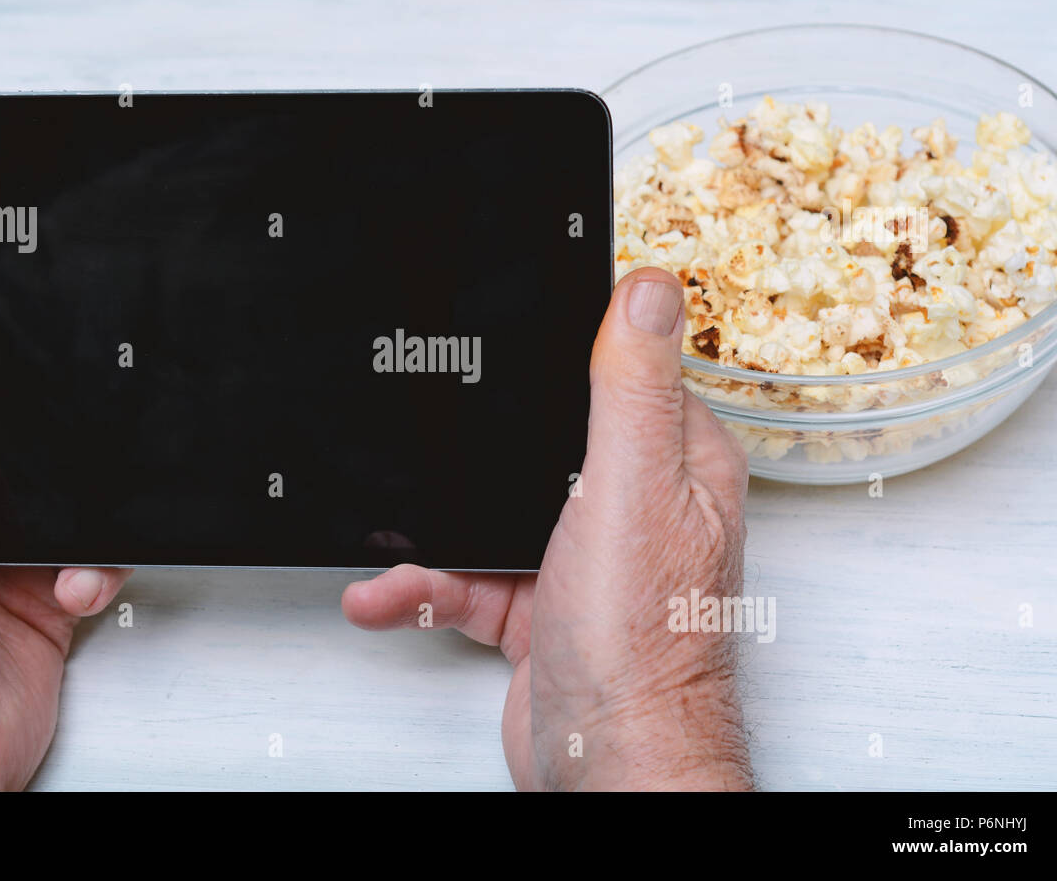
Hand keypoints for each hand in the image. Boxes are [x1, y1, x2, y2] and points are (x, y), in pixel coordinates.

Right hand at [343, 267, 752, 789]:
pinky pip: (469, 578)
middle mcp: (633, 508)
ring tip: (382, 538)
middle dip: (474, 449)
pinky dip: (423, 585)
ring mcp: (582, 560)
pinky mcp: (538, 608)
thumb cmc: (641, 645)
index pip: (628, 378)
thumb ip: (630, 391)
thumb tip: (647, 290)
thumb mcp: (629, 490)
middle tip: (425, 432)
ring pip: (492, 513)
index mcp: (674, 465)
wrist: (608, 766)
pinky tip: (387, 591)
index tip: (517, 327)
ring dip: (433, 529)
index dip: (576, 354)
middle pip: (544, 444)